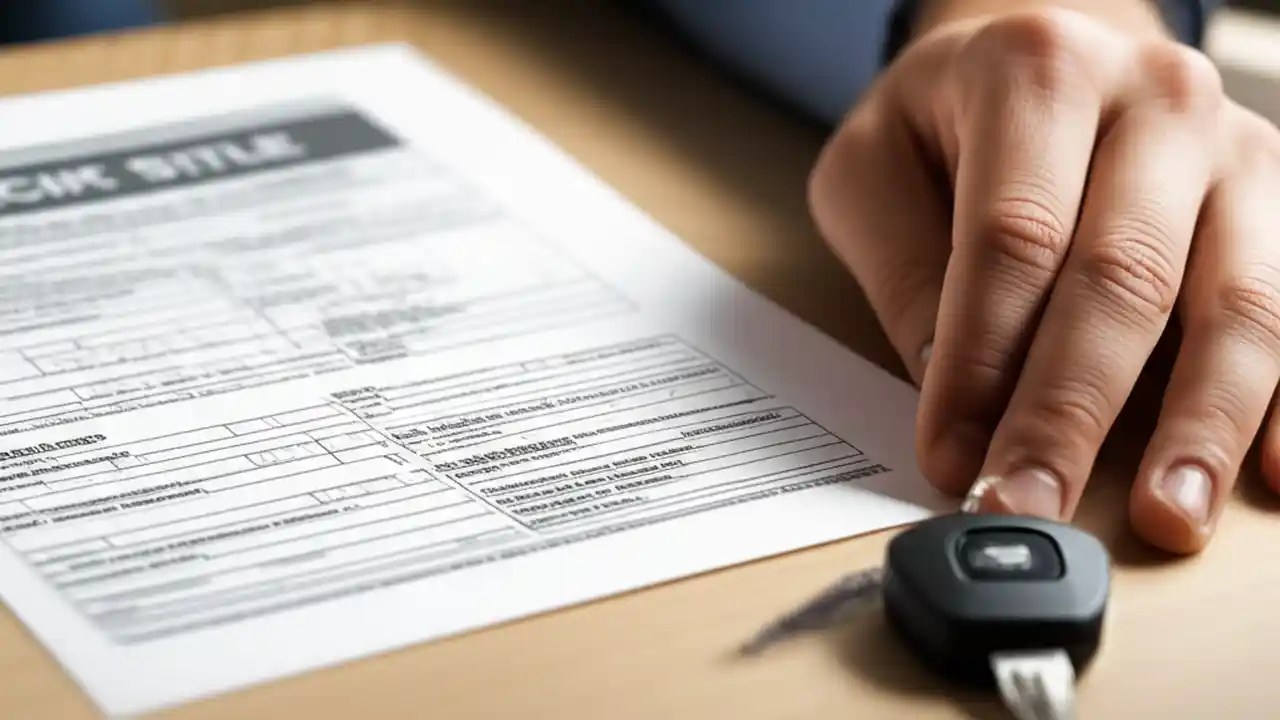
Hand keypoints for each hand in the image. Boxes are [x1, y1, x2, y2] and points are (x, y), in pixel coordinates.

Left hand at [808, 5, 1279, 553]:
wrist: (1049, 45)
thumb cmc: (947, 118)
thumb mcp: (872, 167)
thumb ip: (902, 270)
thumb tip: (951, 397)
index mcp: (1038, 71)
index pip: (1013, 237)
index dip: (981, 360)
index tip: (952, 455)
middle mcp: (1156, 98)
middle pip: (1124, 276)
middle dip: (1072, 411)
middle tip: (1031, 503)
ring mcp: (1237, 148)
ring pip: (1238, 300)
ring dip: (1200, 422)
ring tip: (1163, 514)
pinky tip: (1269, 471)